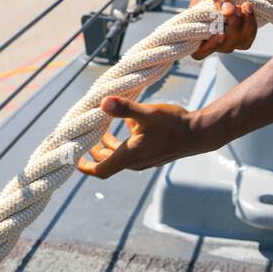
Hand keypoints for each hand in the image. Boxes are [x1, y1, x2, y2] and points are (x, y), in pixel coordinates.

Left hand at [76, 96, 205, 178]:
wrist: (200, 134)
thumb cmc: (174, 124)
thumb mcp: (148, 113)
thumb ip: (125, 108)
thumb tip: (103, 101)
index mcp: (130, 156)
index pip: (100, 170)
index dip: (84, 166)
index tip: (72, 159)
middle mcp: (136, 162)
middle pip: (107, 162)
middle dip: (94, 152)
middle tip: (84, 138)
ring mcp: (145, 160)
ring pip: (120, 156)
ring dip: (109, 146)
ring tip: (101, 130)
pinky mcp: (153, 154)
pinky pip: (132, 151)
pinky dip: (124, 142)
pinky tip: (128, 123)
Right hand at [190, 0, 256, 58]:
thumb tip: (228, 11)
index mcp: (196, 27)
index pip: (198, 51)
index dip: (207, 48)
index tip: (219, 33)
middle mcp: (210, 37)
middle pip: (222, 47)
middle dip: (233, 29)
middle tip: (236, 8)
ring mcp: (226, 39)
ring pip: (237, 44)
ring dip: (245, 26)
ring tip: (245, 5)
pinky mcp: (239, 37)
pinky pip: (248, 39)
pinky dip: (251, 25)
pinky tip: (249, 9)